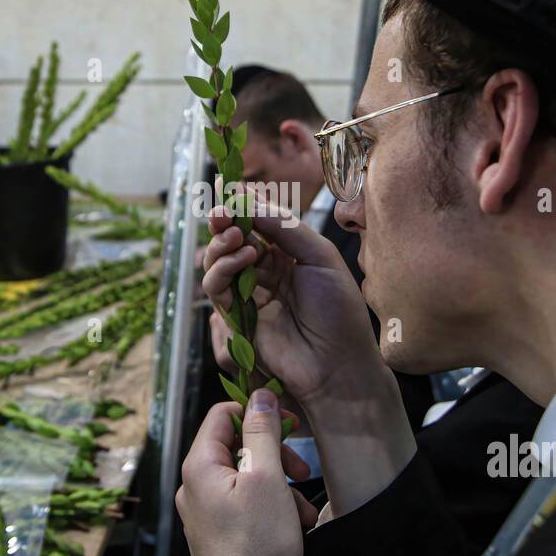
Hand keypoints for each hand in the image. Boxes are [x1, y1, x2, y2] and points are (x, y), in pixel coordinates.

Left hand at [176, 392, 316, 555]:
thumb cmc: (258, 550)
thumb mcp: (267, 478)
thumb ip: (263, 432)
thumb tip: (260, 396)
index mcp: (199, 467)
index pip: (221, 415)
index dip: (256, 413)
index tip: (287, 423)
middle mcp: (195, 488)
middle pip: (237, 448)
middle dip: (275, 456)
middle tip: (301, 470)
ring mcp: (205, 514)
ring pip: (247, 479)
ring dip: (279, 487)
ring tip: (302, 510)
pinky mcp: (218, 535)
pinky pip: (246, 506)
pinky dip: (272, 509)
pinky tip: (294, 526)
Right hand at [202, 200, 386, 407]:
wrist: (338, 364)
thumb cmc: (339, 311)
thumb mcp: (320, 257)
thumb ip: (286, 228)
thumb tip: (250, 203)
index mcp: (291, 254)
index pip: (260, 222)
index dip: (244, 206)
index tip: (232, 190)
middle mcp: (268, 271)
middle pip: (234, 239)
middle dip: (225, 222)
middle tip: (221, 212)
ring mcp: (250, 293)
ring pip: (219, 260)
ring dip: (222, 244)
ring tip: (237, 237)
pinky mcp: (236, 317)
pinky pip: (216, 287)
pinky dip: (222, 268)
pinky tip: (244, 258)